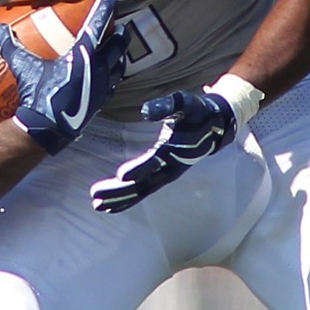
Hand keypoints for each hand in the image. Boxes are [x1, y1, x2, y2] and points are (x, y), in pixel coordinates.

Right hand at [0, 0, 127, 154]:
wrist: (47, 127)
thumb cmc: (38, 95)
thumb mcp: (23, 67)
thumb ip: (11, 46)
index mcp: (83, 54)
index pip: (97, 24)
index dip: (104, 8)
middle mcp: (98, 68)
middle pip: (117, 45)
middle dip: (120, 34)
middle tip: (120, 26)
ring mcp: (102, 86)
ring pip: (119, 66)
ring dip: (119, 55)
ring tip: (118, 50)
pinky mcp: (100, 102)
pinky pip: (112, 85)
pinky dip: (112, 77)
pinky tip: (108, 77)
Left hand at [89, 88, 239, 212]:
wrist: (214, 126)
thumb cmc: (196, 112)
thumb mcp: (185, 103)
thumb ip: (166, 106)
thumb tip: (145, 111)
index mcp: (175, 150)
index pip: (153, 162)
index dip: (138, 169)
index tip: (120, 175)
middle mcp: (170, 168)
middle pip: (143, 184)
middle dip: (119, 191)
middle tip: (96, 197)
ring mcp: (165, 175)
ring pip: (140, 192)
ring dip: (119, 199)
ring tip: (97, 205)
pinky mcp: (161, 177)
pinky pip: (142, 192)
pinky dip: (126, 200)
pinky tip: (109, 206)